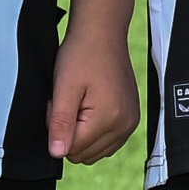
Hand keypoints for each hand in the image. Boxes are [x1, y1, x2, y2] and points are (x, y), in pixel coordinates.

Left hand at [50, 35, 139, 165]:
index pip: (72, 149)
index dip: (58, 128)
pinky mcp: (131, 119)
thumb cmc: (83, 55)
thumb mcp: (64, 88)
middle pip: (84, 154)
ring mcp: (131, 123)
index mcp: (110, 118)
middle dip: (70, 132)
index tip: (62, 103)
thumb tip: (57, 153)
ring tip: (80, 104)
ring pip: (95, 152)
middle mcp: (125, 125)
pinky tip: (91, 108)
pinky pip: (107, 143)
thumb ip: (61, 123)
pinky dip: (94, 132)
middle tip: (70, 102)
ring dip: (82, 133)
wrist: (102, 35)